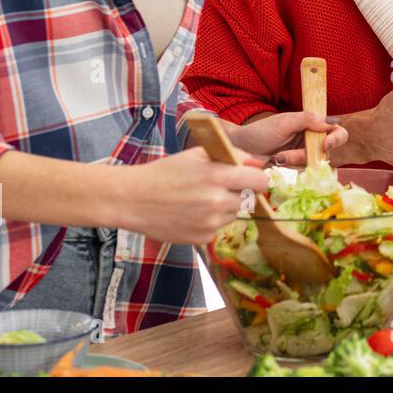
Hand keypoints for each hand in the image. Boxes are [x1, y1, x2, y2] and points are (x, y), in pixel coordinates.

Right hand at [113, 148, 269, 245]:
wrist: (133, 199)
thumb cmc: (165, 172)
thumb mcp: (198, 154)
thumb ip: (232, 156)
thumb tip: (258, 163)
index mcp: (218, 176)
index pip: (260, 182)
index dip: (257, 179)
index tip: (250, 179)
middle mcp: (217, 201)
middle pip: (250, 200)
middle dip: (241, 194)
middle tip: (221, 188)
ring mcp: (210, 222)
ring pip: (234, 215)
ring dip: (225, 208)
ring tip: (200, 200)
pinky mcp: (202, 238)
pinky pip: (218, 229)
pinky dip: (210, 222)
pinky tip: (191, 213)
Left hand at [224, 111, 347, 167]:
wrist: (241, 147)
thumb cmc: (261, 131)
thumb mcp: (285, 121)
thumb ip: (308, 119)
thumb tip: (332, 122)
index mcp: (313, 125)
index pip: (337, 132)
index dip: (336, 139)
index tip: (325, 145)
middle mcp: (312, 141)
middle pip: (325, 152)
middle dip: (305, 155)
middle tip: (286, 156)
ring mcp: (304, 155)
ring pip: (312, 164)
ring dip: (294, 162)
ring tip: (276, 158)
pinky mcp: (295, 168)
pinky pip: (301, 172)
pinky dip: (289, 168)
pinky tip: (276, 162)